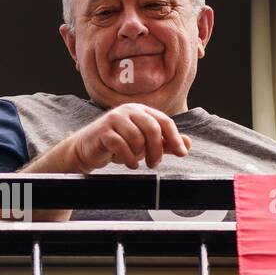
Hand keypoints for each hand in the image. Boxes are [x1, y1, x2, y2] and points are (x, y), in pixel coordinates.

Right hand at [66, 103, 190, 171]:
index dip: (174, 138)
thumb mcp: (144, 144)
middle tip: (154, 164)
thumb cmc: (118, 144)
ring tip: (136, 161)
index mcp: (141, 110)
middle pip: (152, 129)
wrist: (87, 148)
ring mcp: (114, 119)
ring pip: (137, 138)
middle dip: (157, 150)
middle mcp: (128, 111)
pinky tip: (129, 163)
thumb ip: (164, 143)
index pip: (164, 121)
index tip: (182, 153)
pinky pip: (121, 145)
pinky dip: (128, 158)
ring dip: (140, 155)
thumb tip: (188, 144)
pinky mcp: (103, 131)